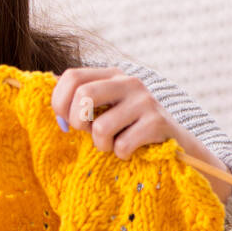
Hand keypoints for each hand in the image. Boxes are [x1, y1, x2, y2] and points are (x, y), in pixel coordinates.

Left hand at [50, 67, 231, 200]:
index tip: (65, 122)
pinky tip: (131, 151)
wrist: (176, 144)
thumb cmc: (129, 129)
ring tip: (113, 145)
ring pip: (100, 127)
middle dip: (78, 123)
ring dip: (101, 145)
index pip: (71, 77)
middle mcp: (128, 81)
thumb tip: (55, 109)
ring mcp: (145, 100)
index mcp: (111, 75)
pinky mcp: (158, 122)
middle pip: (83, 95)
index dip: (60, 102)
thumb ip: (79, 104)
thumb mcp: (104, 110)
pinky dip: (121, 155)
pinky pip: (122, 145)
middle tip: (88, 134)